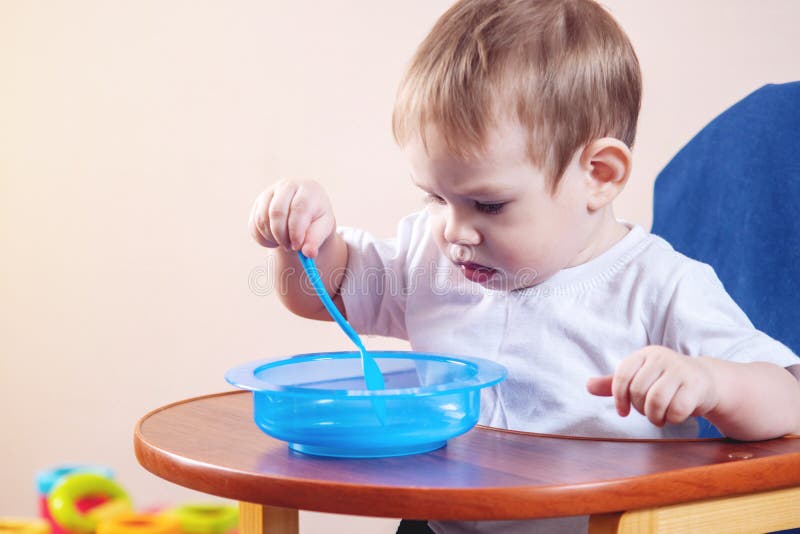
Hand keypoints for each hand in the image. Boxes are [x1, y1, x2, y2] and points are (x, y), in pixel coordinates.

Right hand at [248, 179, 335, 257]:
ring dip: (272, 238)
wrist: (305, 213)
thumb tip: (309, 253)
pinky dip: (263, 239)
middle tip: (290, 247)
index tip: (298, 246)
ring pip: (262, 219)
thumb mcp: (323, 228)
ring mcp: (269, 193)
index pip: (298, 208)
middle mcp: (287, 186)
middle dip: (281, 235)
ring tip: (285, 243)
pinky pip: (254, 225)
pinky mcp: (258, 203)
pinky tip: (275, 241)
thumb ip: (316, 240)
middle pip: (276, 211)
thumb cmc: (316, 220)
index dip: (296, 230)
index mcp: (308, 189)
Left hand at [586, 346, 718, 426]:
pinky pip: (676, 409)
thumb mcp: (639, 378)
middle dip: (640, 409)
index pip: (622, 375)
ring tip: (659, 418)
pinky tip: (674, 416)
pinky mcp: (697, 385)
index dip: (619, 398)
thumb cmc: (665, 381)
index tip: (623, 412)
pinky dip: (672, 419)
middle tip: (648, 412)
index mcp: (644, 354)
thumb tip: (588, 386)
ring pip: (656, 401)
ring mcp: (680, 370)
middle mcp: (662, 358)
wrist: (704, 380)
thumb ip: (614, 383)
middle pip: (638, 391)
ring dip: (654, 417)